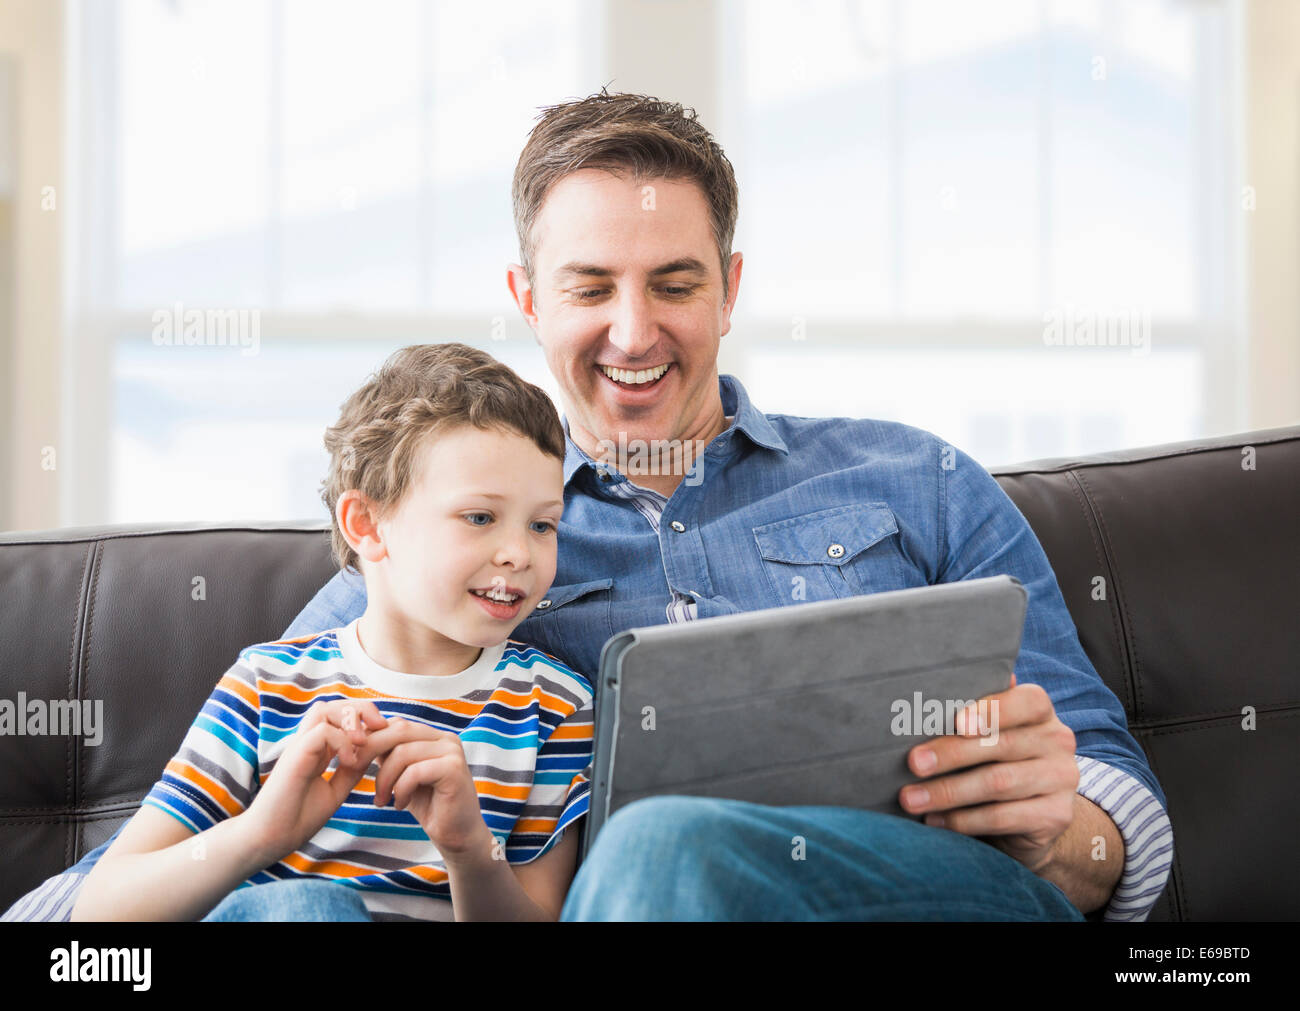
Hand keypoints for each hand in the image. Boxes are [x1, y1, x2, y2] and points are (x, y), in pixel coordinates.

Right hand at [244, 699, 388, 862]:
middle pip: (333, 705)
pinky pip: (321, 733)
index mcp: (316, 750)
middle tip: (381, 727)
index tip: (383, 735)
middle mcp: (306, 744)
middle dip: (362, 709)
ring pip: (323, 710)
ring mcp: (298, 748)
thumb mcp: (335, 791)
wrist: (269, 840)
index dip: (364, 718)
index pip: (339, 716)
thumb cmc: (297, 819)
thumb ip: (351, 770)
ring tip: (364, 741)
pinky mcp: (294, 757)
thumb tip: (373, 751)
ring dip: (350, 719)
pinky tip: (350, 762)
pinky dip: (342, 741)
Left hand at [367, 718, 494, 859]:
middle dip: (370, 751)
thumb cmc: (428, 806)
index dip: (371, 740)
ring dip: (385, 779)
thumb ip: (389, 754)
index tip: (354, 763)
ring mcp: (452, 752)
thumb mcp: (402, 774)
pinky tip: (400, 805)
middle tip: (354, 772)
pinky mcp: (454, 769)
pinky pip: (414, 772)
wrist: (456, 836)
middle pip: (398, 731)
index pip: (396, 724)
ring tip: (383, 800)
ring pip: (402, 753)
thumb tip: (359, 738)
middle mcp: (446, 738)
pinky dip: (401, 790)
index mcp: (434, 736)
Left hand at [900, 673, 1079, 873]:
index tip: (957, 723)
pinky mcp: (1057, 816)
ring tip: (911, 798)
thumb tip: (928, 691)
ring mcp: (1062, 779)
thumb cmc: (994, 762)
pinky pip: (1002, 817)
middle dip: (951, 754)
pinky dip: (962, 819)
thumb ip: (968, 714)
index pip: (1026, 702)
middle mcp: (1058, 741)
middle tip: (913, 763)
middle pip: (1001, 745)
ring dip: (948, 792)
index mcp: (1040, 712)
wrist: (1030, 819)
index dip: (992, 710)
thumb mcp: (986, 736)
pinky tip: (935, 820)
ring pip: (998, 783)